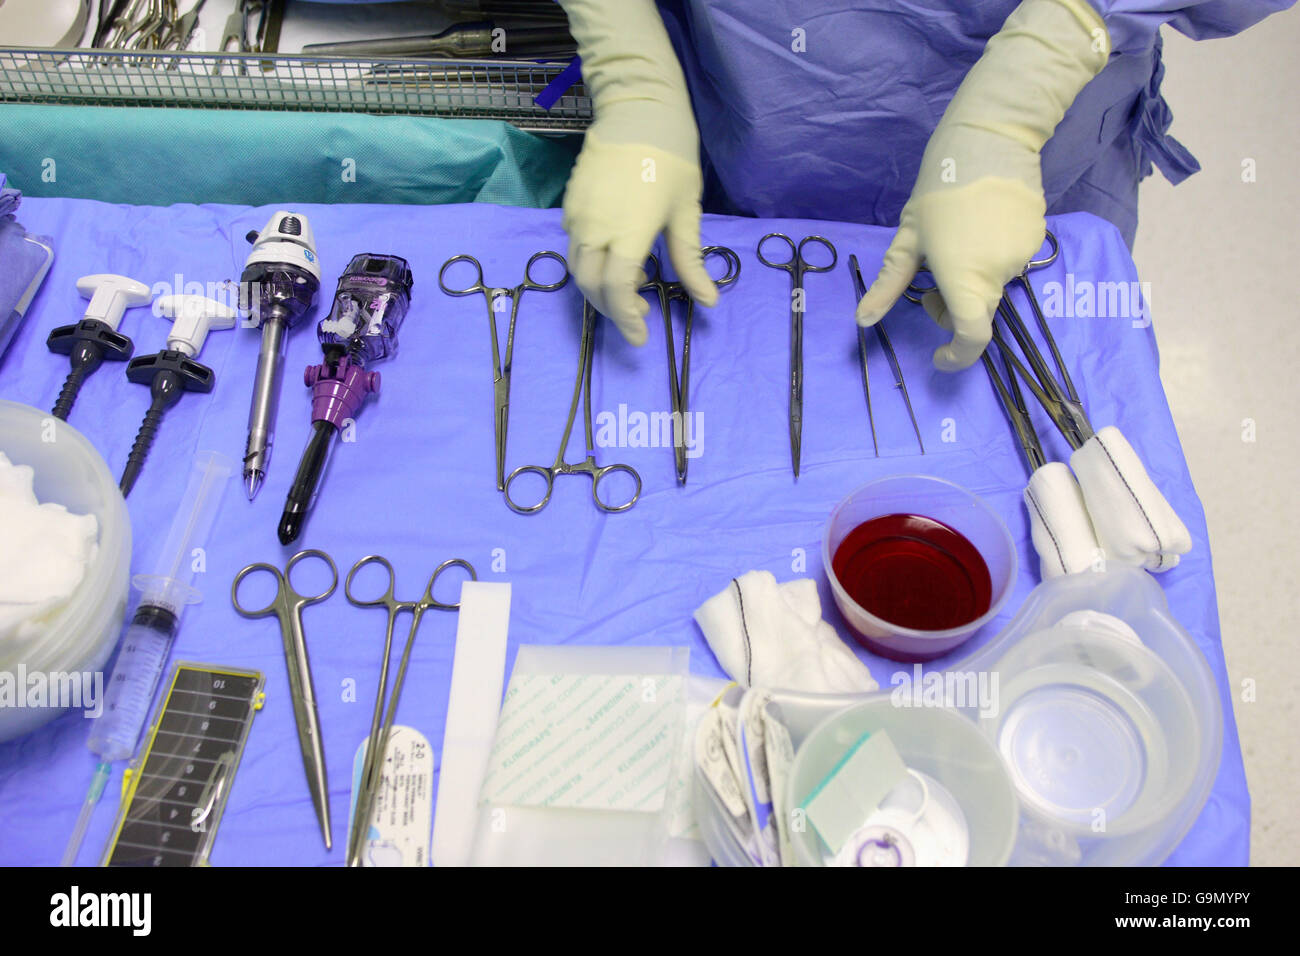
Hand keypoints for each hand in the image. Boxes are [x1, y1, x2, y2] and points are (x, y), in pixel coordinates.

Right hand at [557, 0, 716, 344]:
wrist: (639, 111)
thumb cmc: (672, 160)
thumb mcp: (686, 213)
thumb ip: (691, 261)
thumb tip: (709, 302)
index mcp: (628, 235)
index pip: (616, 292)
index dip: (626, 319)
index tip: (641, 336)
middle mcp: (595, 229)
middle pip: (590, 286)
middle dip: (610, 309)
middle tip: (636, 316)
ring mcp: (577, 215)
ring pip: (577, 267)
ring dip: (598, 288)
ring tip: (628, 289)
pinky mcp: (570, 203)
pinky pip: (574, 243)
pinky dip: (591, 261)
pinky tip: (614, 257)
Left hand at [855, 0, 1108, 370]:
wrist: (987, 143)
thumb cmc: (937, 194)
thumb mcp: (907, 240)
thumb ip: (888, 285)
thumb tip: (863, 321)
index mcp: (966, 281)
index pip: (972, 338)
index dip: (957, 356)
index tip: (940, 356)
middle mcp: (999, 276)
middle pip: (978, 311)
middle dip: (952, 308)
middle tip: (930, 282)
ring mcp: (1022, 258)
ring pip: (993, 285)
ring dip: (971, 280)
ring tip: (954, 242)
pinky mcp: (1037, 238)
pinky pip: (1009, 263)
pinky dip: (990, 259)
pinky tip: (978, 228)